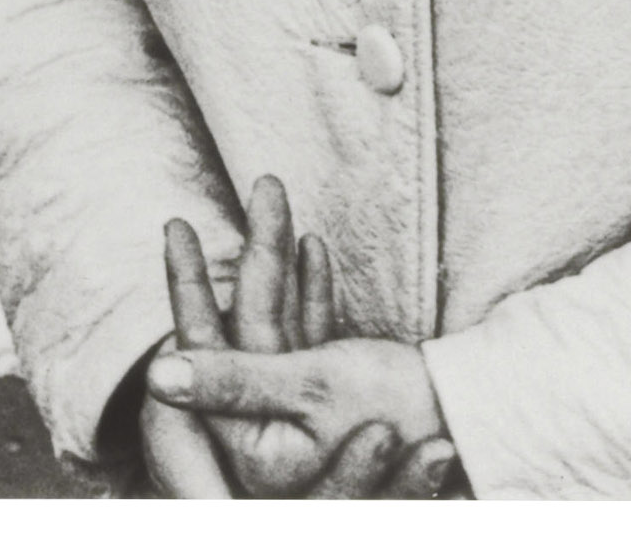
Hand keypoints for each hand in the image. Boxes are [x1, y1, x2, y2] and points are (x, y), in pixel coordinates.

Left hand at [147, 176, 460, 499]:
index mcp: (252, 441)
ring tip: (273, 194)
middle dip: (251, 254)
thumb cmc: (397, 413)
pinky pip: (311, 335)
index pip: (207, 351)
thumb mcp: (308, 390)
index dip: (189, 287)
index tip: (175, 226)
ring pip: (278, 322)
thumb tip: (155, 379)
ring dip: (278, 260)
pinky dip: (311, 292)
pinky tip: (310, 245)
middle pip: (244, 328)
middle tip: (249, 189)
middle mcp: (269, 431)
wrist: (476, 428)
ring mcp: (302, 412)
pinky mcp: (333, 398)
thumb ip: (232, 382)